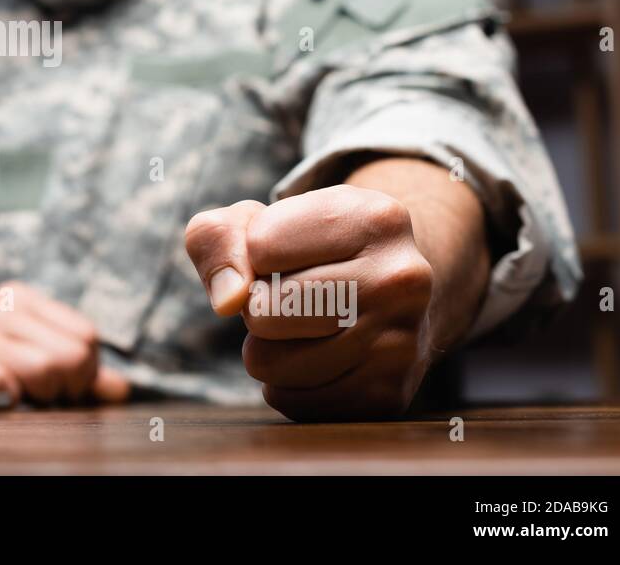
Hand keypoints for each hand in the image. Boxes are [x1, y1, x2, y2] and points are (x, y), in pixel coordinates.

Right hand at [0, 281, 130, 404]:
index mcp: (22, 297)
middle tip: (41, 398)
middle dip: (69, 387)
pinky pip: (7, 384)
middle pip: (76, 352)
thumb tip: (121, 388)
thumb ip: (66, 364)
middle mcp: (5, 307)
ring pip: (49, 368)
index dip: (85, 371)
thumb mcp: (12, 345)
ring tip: (18, 398)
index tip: (61, 388)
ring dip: (42, 397)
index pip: (87, 335)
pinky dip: (9, 401)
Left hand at [185, 186, 435, 419]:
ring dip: (267, 349)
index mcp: (375, 219)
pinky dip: (285, 384)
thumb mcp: (260, 220)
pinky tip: (316, 356)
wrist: (389, 294)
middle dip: (255, 306)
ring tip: (301, 326)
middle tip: (289, 296)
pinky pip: (291, 401)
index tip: (286, 253)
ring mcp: (402, 341)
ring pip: (272, 362)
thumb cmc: (308, 249)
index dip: (254, 254)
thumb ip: (217, 238)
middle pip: (265, 310)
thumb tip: (228, 299)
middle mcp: (400, 279)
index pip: (261, 247)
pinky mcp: (388, 394)